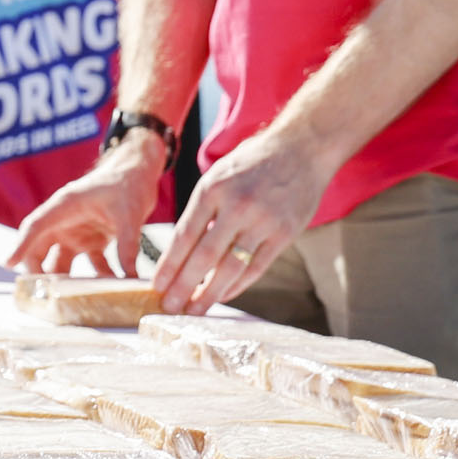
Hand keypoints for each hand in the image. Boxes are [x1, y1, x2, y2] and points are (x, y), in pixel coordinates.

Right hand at [7, 140, 166, 278]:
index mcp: (64, 206)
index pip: (35, 226)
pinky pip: (91, 264)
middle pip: (40, 248)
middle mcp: (64, 221)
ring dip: (67, 279)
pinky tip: (113, 286)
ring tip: (72, 300)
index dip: (20, 245)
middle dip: (39, 270)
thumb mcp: (129, 212)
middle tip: (45, 293)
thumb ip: (128, 244)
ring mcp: (77, 233)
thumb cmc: (126, 184)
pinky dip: (100, 277)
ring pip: (61, 260)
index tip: (8, 263)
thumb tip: (129, 276)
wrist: (137, 175)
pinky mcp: (92, 241)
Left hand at [152, 127, 331, 314]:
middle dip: (183, 285)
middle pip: (204, 255)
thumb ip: (203, 210)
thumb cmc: (251, 164)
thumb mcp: (217, 176)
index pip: (184, 235)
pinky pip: (257, 267)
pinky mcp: (285, 233)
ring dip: (210, 293)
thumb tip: (182, 250)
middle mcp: (237, 206)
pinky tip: (223, 296)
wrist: (301, 148)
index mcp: (212, 190)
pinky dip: (238, 285)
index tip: (156, 285)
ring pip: (231, 267)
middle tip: (169, 307)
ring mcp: (263, 221)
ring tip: (195, 310)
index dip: (169, 264)